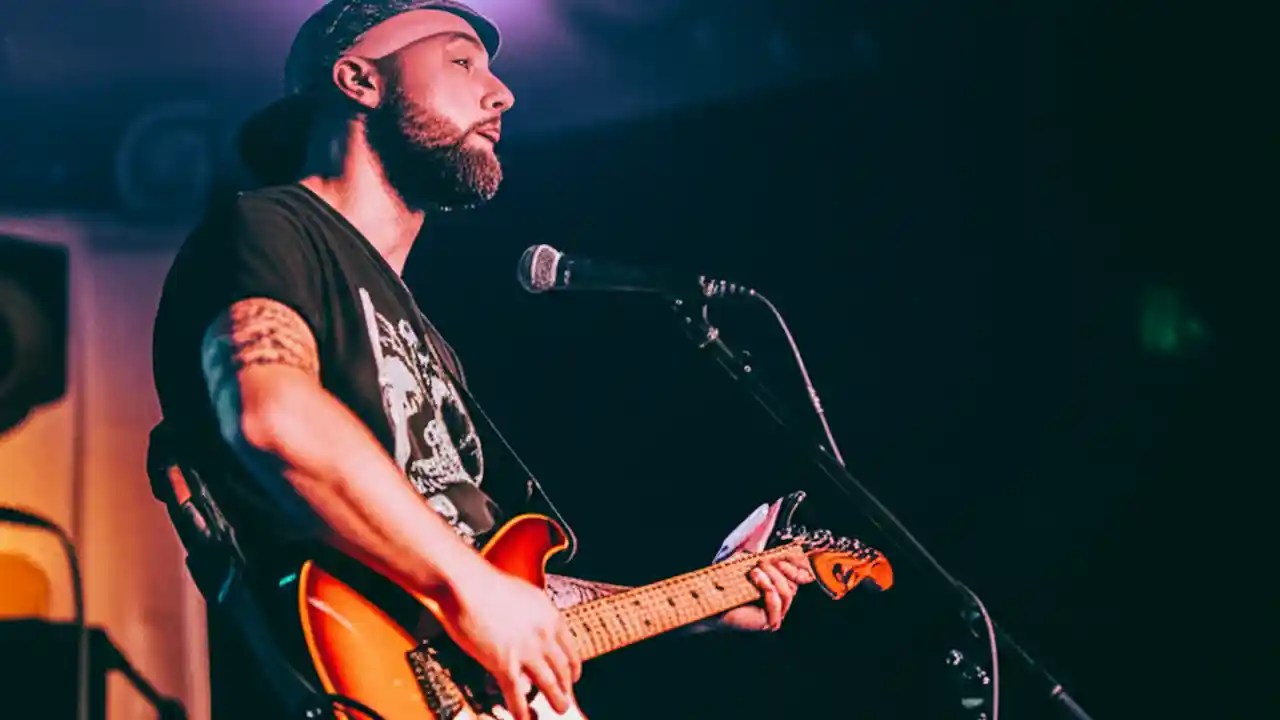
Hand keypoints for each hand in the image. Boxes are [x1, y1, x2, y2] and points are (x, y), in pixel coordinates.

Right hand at [441, 566, 581, 719]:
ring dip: (556, 700)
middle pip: (563, 667)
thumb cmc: (486, 584)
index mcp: (549, 616)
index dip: (574, 666)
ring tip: (560, 709)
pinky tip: (523, 718)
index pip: (570, 648)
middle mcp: (543, 635)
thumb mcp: (523, 595)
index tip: (574, 675)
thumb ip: (533, 615)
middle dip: (566, 686)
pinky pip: (517, 694)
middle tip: (567, 695)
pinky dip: (521, 710)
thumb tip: (532, 628)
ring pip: (549, 683)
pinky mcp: (504, 664)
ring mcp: (526, 651)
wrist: (466, 585)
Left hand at [716, 556, 814, 631]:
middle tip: (762, 562)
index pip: (796, 578)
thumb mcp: (746, 564)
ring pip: (787, 593)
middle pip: (792, 585)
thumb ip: (762, 558)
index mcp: (776, 589)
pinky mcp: (768, 622)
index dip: (793, 566)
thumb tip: (780, 549)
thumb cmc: (725, 582)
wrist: (709, 600)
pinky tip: (756, 579)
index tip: (781, 556)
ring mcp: (774, 614)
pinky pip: (777, 603)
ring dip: (772, 578)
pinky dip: (768, 589)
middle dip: (779, 570)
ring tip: (755, 571)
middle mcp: (778, 603)